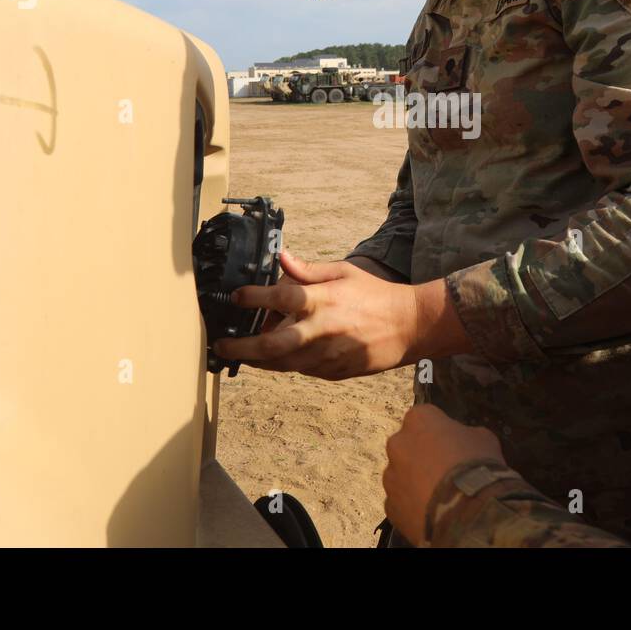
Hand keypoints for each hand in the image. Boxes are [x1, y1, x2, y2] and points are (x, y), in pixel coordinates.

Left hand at [215, 249, 424, 379]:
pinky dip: (284, 363)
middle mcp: (321, 330)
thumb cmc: (374, 295)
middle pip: (271, 345)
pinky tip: (275, 355)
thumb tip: (282, 257)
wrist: (409, 327)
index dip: (251, 298)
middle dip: (240, 346)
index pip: (279, 298)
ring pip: (281, 364)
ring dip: (257, 359)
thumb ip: (309, 271)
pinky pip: (300, 369)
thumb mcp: (343, 273)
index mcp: (323, 300)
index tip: (234, 297)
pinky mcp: (333, 372)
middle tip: (221, 343)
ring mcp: (327, 356)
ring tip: (241, 351)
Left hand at [383, 404, 505, 545]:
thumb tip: (460, 443)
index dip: (441, 433)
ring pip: (402, 476)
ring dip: (416, 483)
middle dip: (423, 457)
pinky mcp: (390, 506)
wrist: (470, 514)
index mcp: (419, 419)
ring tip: (440, 498)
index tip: (453, 446)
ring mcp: (390, 477)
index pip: (426, 419)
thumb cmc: (478, 467)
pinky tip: (433, 514)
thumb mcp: (483, 439)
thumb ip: (464, 435)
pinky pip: (402, 502)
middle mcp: (397, 444)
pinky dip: (413, 507)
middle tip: (445, 472)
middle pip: (408, 446)